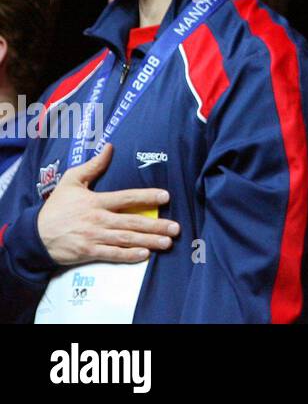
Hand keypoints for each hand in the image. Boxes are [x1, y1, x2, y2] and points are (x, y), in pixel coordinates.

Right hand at [36, 143, 177, 265]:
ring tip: (167, 242)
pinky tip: (144, 255)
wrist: (34, 235)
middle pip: (131, 222)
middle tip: (175, 228)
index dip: (147, 196)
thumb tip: (109, 147)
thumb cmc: (56, 207)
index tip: (166, 197)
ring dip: (148, 241)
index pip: (126, 198)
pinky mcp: (88, 252)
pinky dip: (128, 256)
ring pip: (126, 240)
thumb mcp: (71, 181)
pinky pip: (112, 254)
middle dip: (156, 225)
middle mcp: (98, 220)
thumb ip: (93, 166)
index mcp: (96, 201)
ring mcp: (93, 237)